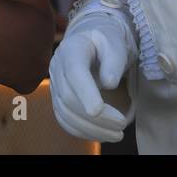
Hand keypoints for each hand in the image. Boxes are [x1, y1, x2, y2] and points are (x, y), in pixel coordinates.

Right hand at [49, 6, 135, 141]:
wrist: (91, 42)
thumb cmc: (106, 42)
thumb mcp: (115, 42)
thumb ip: (113, 60)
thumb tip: (109, 83)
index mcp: (71, 49)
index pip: (74, 72)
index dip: (84, 92)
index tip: (98, 111)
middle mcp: (57, 67)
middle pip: (69, 97)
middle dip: (95, 117)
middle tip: (121, 125)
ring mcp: (55, 84)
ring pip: (65, 113)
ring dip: (91, 129)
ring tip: (117, 135)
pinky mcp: (58, 99)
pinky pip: (64, 119)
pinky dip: (82, 131)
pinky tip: (102, 134)